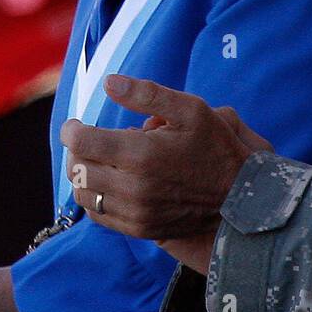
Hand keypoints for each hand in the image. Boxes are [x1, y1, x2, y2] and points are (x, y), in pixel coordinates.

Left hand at [59, 75, 268, 240]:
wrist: (238, 195)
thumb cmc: (215, 147)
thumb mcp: (191, 109)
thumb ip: (148, 93)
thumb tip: (109, 82)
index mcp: (141, 153)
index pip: (82, 142)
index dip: (72, 129)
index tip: (76, 124)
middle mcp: (132, 187)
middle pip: (78, 168)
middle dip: (77, 151)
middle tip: (89, 141)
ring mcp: (134, 212)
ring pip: (84, 193)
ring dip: (84, 175)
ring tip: (100, 162)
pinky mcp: (138, 228)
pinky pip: (98, 215)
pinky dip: (95, 197)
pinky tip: (110, 184)